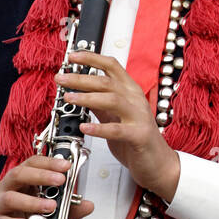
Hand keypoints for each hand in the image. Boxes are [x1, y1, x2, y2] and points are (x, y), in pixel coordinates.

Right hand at [0, 154, 94, 218]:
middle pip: (18, 174)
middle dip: (41, 176)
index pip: (31, 164)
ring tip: (50, 206)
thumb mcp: (53, 213)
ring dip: (32, 201)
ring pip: (10, 198)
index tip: (66, 166)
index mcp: (20, 182)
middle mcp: (6, 190)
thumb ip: (69, 208)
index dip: (49, 162)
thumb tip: (88, 205)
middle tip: (60, 180)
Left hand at [60, 50, 181, 201]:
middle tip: (61, 79)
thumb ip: (100, 103)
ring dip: (88, 98)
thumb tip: (79, 90)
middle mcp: (135, 100)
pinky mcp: (139, 136)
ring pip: (113, 100)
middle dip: (81, 78)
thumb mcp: (115, 116)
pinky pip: (118, 130)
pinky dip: (99, 128)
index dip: (91, 58)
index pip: (112, 66)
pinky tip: (85, 127)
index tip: (72, 56)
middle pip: (107, 82)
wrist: (157, 162)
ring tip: (69, 98)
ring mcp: (139, 117)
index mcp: (130, 91)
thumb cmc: (136, 138)